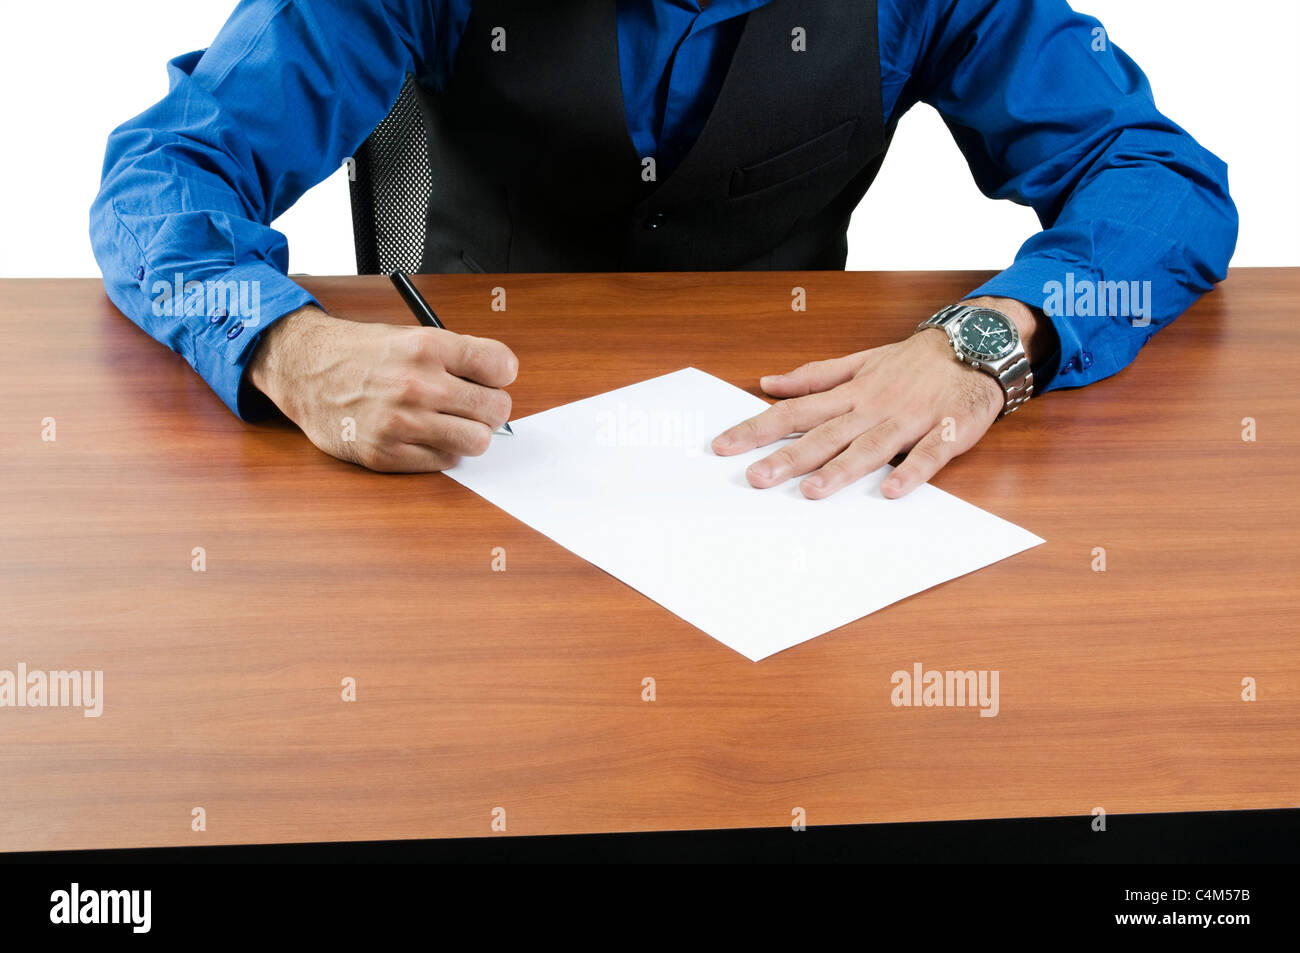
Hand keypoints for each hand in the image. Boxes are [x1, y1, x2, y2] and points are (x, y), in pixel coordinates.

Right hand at [248, 306, 516, 471]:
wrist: (303, 370)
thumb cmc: (360, 354)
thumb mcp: (409, 336)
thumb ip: (455, 357)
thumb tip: (500, 383)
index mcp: (426, 347)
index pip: (500, 366)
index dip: (501, 374)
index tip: (492, 378)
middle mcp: (417, 385)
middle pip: (496, 410)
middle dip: (490, 408)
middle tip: (473, 405)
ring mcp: (401, 423)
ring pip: (477, 441)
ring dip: (470, 434)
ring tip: (451, 422)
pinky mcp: (386, 454)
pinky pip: (445, 461)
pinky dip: (443, 451)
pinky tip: (425, 435)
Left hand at [711, 298, 1040, 498]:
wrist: (976, 346)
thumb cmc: (912, 362)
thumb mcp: (859, 362)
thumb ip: (814, 376)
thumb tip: (768, 383)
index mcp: (850, 393)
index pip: (794, 411)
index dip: (757, 429)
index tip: (723, 446)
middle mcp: (873, 407)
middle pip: (825, 434)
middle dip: (788, 457)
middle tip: (755, 478)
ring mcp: (910, 420)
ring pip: (870, 446)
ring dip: (841, 469)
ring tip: (811, 491)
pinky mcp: (947, 430)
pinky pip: (929, 454)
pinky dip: (912, 471)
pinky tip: (892, 491)